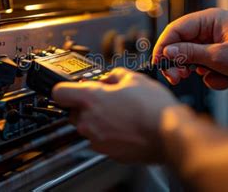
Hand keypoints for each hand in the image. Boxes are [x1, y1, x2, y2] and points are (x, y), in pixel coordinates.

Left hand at [52, 68, 176, 162]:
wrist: (169, 134)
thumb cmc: (153, 107)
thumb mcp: (134, 78)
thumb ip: (114, 75)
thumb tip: (109, 77)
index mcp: (91, 99)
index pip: (59, 93)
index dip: (65, 89)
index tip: (71, 88)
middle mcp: (89, 121)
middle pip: (74, 112)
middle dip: (86, 106)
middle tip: (106, 99)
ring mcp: (97, 139)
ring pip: (89, 127)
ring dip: (99, 120)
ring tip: (122, 113)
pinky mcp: (108, 152)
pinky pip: (102, 139)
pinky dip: (110, 133)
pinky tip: (127, 126)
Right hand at [153, 8, 227, 88]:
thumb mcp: (221, 55)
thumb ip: (191, 54)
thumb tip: (167, 52)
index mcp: (208, 20)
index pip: (176, 30)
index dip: (163, 47)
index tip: (158, 64)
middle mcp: (210, 28)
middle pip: (182, 44)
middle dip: (180, 63)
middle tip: (178, 78)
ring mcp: (218, 41)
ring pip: (195, 58)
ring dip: (200, 72)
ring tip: (213, 77)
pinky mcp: (225, 54)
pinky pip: (208, 65)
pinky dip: (213, 75)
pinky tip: (225, 79)